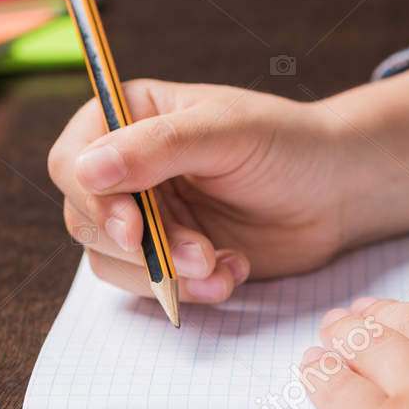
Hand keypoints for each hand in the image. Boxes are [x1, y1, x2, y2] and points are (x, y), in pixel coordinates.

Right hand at [47, 79, 349, 303]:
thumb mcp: (225, 132)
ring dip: (167, 275)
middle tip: (201, 253)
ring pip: (112, 263)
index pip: (73, 162)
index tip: (131, 229)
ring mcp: (145, 217)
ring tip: (223, 264)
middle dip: (143, 248)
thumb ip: (157, 148)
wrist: (335, 193)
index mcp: (128, 119)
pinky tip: (233, 270)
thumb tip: (87, 170)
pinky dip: (190, 290)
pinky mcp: (168, 258)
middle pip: (85, 221)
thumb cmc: (286, 145)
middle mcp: (126, 169)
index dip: (92, 201)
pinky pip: (151, 287)